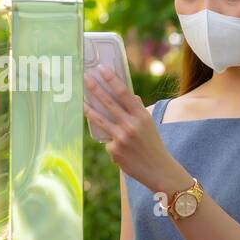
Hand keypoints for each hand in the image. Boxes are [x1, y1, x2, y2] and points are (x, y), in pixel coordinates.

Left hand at [83, 66, 187, 194]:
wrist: (159, 170)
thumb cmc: (153, 145)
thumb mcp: (149, 125)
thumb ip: (138, 110)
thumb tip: (129, 96)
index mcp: (142, 116)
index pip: (124, 93)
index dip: (112, 80)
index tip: (101, 69)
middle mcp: (132, 125)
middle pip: (109, 103)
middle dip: (95, 88)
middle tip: (85, 77)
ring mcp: (122, 138)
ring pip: (100, 120)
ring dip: (88, 109)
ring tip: (80, 101)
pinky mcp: (114, 150)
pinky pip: (107, 142)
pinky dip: (111, 143)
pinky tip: (122, 152)